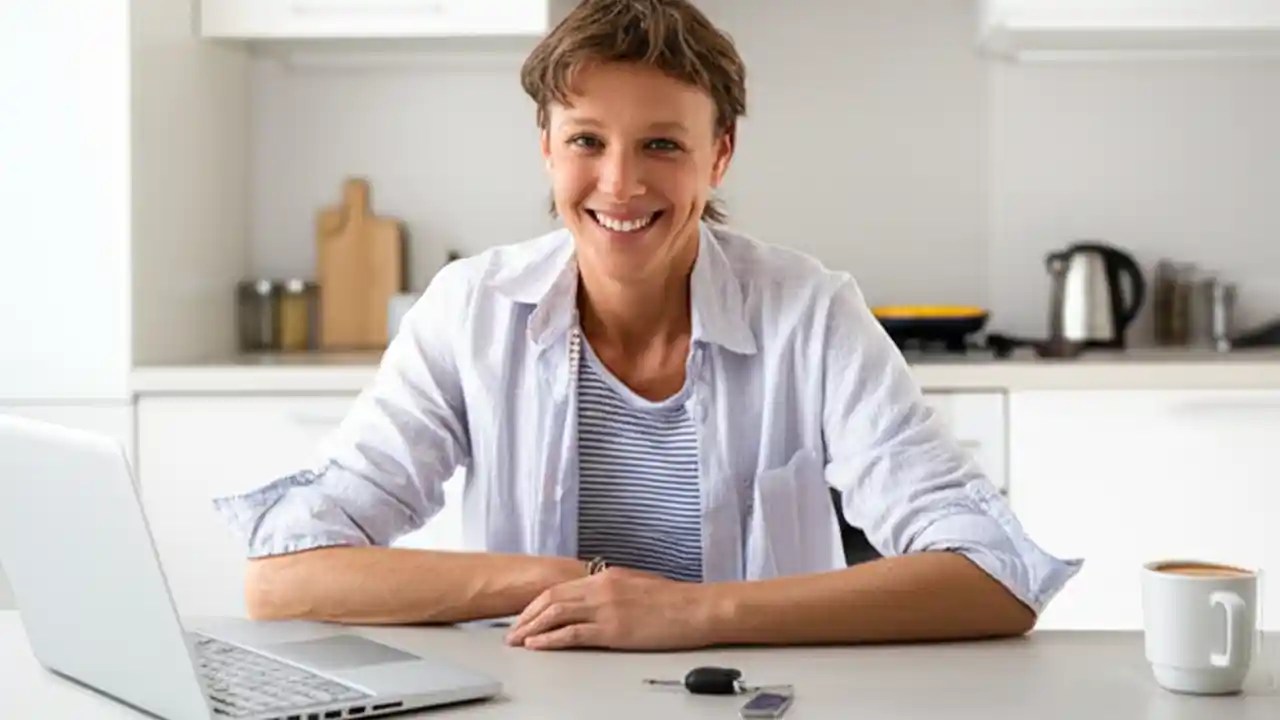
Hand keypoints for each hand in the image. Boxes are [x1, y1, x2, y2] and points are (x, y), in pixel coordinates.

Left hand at [504, 567, 715, 650]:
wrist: (697, 608)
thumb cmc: (675, 600)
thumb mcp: (637, 585)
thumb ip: (612, 589)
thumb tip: (594, 599)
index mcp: (606, 576)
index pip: (560, 586)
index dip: (537, 602)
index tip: (524, 614)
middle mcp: (601, 587)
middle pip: (551, 598)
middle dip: (527, 616)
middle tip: (512, 630)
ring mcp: (606, 608)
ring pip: (556, 614)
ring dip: (531, 628)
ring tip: (517, 640)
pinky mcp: (613, 629)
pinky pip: (573, 634)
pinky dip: (550, 640)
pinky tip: (537, 646)